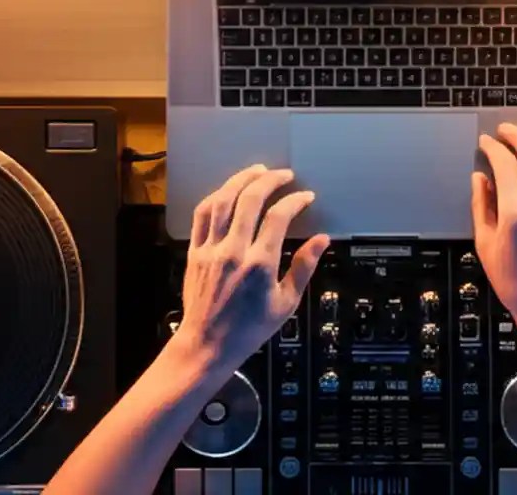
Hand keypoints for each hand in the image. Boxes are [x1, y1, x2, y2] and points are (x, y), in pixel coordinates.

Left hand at [177, 165, 329, 369]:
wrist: (207, 343)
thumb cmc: (248, 329)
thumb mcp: (286, 303)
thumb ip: (304, 267)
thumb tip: (322, 240)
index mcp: (259, 265)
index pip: (278, 218)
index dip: (295, 201)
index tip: (305, 197)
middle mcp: (233, 252)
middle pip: (250, 201)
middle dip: (269, 181)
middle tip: (284, 175)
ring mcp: (210, 250)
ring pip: (222, 201)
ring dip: (240, 180)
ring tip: (257, 171)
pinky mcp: (194, 252)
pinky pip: (201, 215)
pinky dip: (215, 197)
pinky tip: (227, 191)